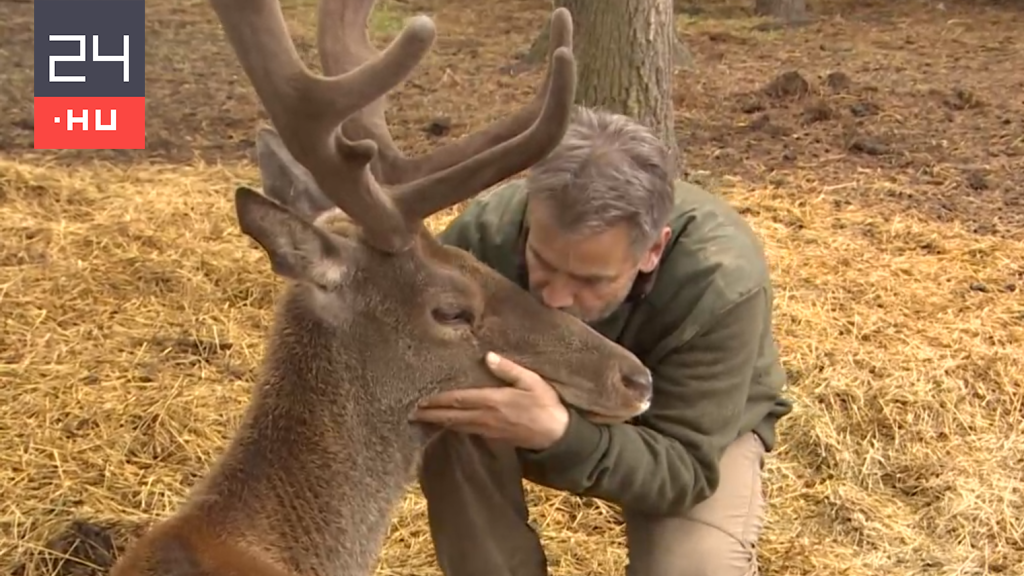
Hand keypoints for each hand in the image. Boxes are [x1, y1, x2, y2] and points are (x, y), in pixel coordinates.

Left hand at [409, 352, 569, 449]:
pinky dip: (450, 425)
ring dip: (436, 420)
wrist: (556, 434)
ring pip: (455, 424)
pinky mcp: (490, 436)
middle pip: (450, 415)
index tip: (419, 395)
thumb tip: (487, 356)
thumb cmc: (545, 404)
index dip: (437, 398)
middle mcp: (485, 416)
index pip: (458, 398)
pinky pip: (464, 430)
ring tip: (418, 416)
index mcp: (493, 401)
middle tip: (407, 409)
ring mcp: (486, 429)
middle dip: (428, 412)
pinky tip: (442, 423)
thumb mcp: (532, 381)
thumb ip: (509, 369)